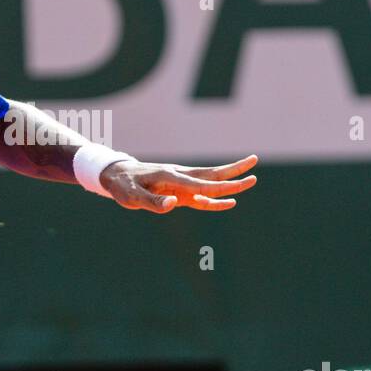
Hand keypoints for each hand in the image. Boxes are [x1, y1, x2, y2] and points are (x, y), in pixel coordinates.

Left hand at [99, 154, 258, 213]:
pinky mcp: (179, 191)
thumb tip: (173, 205)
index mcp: (170, 177)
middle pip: (211, 175)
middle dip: (233, 172)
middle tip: (254, 165)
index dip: (218, 190)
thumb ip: (152, 201)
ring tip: (251, 176)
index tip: (236, 190)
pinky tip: (229, 202)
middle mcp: (179, 176)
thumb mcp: (131, 196)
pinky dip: (215, 199)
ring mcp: (181, 183)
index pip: (199, 185)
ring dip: (230, 179)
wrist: (116, 175)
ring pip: (210, 180)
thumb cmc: (122, 185)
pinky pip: (201, 195)